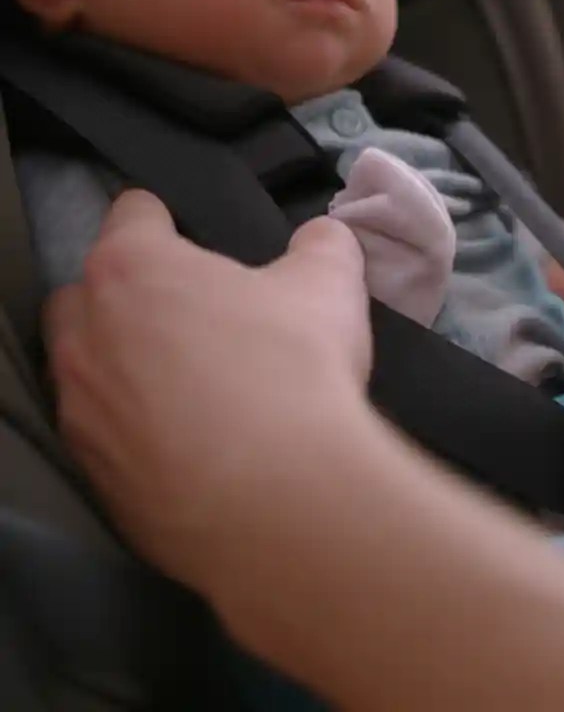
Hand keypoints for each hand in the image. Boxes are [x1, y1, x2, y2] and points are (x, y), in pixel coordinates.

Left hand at [44, 190, 371, 586]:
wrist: (283, 499)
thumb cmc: (296, 371)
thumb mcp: (331, 287)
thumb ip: (322, 246)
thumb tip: (321, 237)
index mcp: (133, 269)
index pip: (132, 215)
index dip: (167, 219)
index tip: (195, 240)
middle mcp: (84, 334)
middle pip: (87, 293)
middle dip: (128, 297)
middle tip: (193, 319)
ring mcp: (80, 410)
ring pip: (85, 369)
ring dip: (125, 367)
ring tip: (190, 390)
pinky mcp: (94, 475)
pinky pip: (105, 437)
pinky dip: (138, 433)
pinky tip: (192, 447)